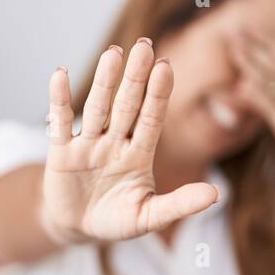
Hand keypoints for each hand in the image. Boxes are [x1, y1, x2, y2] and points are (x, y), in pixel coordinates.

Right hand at [42, 41, 218, 243]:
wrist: (78, 229)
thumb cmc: (116, 220)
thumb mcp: (148, 217)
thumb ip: (179, 204)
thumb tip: (215, 194)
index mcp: (139, 153)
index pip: (151, 119)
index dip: (158, 95)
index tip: (166, 67)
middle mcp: (115, 141)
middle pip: (127, 105)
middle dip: (135, 77)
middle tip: (144, 46)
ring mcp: (88, 144)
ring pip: (98, 108)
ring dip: (104, 81)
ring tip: (112, 53)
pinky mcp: (61, 152)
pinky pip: (60, 123)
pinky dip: (58, 99)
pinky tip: (60, 73)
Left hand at [230, 28, 274, 162]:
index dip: (264, 38)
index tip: (247, 27)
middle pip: (274, 60)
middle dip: (252, 44)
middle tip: (233, 30)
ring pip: (269, 78)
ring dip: (249, 62)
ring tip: (232, 48)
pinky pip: (268, 104)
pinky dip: (255, 93)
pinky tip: (241, 84)